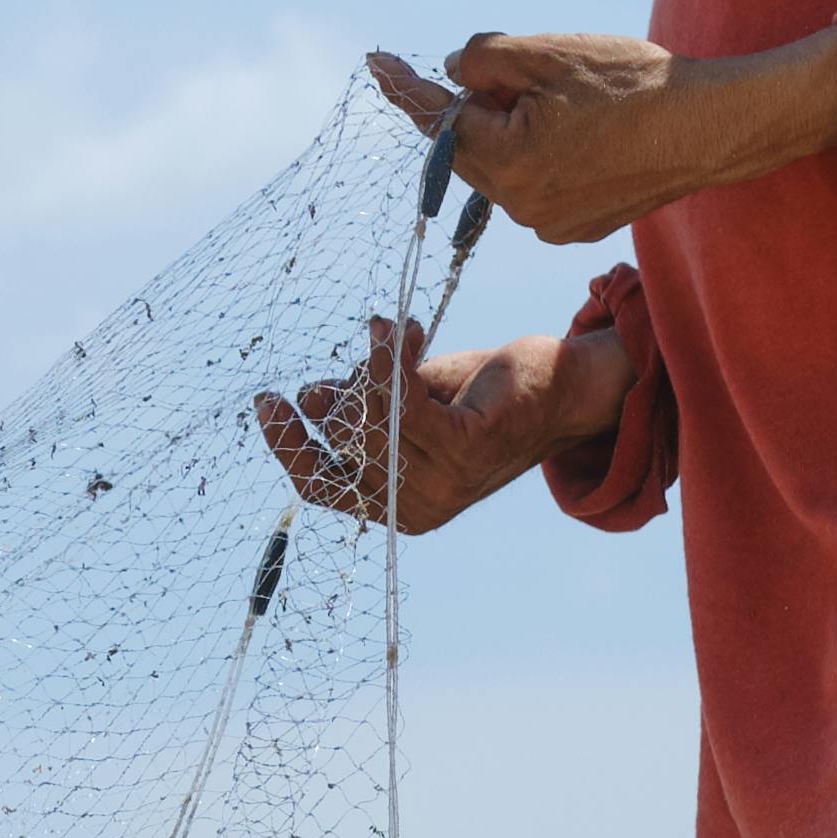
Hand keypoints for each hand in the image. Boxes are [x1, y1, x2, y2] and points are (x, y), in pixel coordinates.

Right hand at [258, 313, 631, 535]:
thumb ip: (364, 406)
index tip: (266, 402)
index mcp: (400, 508)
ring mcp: (443, 483)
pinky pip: (401, 401)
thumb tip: (311, 398)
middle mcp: (418, 508)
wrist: (570, 391)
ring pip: (371, 417)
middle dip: (341, 395)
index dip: (288, 446)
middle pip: (342, 445)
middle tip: (364, 355)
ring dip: (376, 365)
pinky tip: (393, 329)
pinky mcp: (465, 448)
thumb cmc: (487, 398)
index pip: (322, 486)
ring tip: (394, 330)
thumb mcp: (412, 402)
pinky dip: (388, 359)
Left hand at [367, 28, 836, 246]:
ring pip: (504, 165)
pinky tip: (586, 130)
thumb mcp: (550, 52)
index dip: (406, 89)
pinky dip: (543, 153)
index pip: (437, 121)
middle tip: (525, 70)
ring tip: (572, 99)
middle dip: (481, 104)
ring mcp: (549, 225)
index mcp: (507, 163)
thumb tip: (450, 74)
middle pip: (470, 146)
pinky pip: (536, 184)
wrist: (712, 125)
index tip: (376, 64)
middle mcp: (520, 207)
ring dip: (514, 128)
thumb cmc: (636, 83)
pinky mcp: (576, 227)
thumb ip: (483, 58)